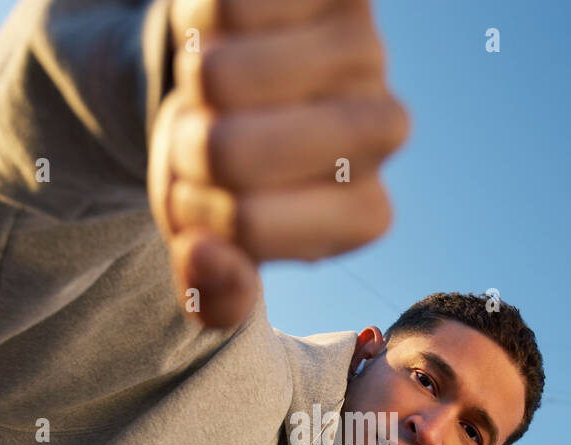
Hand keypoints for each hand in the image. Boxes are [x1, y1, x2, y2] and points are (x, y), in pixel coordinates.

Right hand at [148, 0, 409, 329]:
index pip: (247, 227)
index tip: (212, 198)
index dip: (198, 212)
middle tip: (202, 140)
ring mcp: (363, 46)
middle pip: (230, 154)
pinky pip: (225, 6)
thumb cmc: (231, 173)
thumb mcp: (215, 245)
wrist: (237, 79)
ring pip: (220, 75)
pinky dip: (199, 23)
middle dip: (186, 148)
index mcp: (366, 214)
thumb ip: (214, 290)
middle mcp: (385, 128)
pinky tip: (227, 36)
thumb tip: (208, 264)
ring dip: (188, 81)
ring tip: (214, 89)